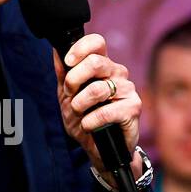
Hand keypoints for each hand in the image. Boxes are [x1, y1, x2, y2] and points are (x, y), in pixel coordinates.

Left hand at [52, 33, 142, 182]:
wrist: (99, 148)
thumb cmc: (85, 119)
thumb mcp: (67, 96)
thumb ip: (63, 74)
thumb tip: (57, 51)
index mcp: (103, 66)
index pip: (97, 43)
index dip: (80, 49)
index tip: (68, 62)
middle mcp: (117, 73)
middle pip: (95, 62)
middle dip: (74, 80)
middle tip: (69, 95)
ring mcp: (127, 89)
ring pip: (98, 88)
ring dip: (80, 104)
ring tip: (79, 114)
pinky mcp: (133, 108)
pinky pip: (107, 111)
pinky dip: (91, 121)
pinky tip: (89, 126)